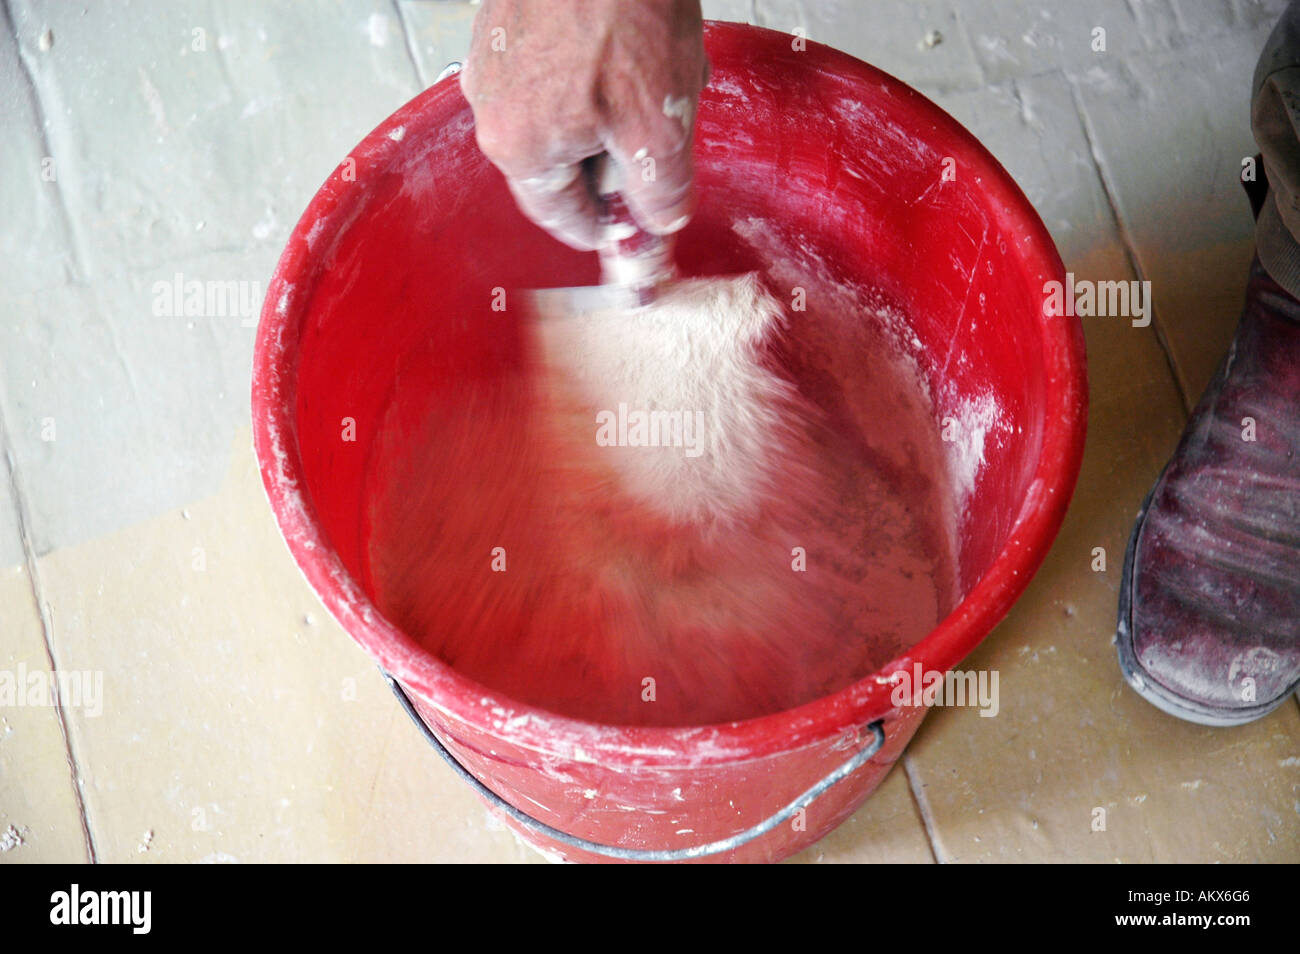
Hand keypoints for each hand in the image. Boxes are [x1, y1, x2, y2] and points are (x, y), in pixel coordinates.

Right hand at [461, 0, 707, 249]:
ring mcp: (495, 60)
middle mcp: (492, 108)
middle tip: (662, 133)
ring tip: (653, 74)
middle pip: (564, 166)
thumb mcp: (658, 129)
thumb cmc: (623, 11)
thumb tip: (659, 227)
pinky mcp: (507, 22)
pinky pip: (555, 71)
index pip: (565, 219)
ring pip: (564, 115)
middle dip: (618, 158)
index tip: (642, 223)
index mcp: (520, 148)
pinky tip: (631, 42)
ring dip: (612, 111)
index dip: (613, 226)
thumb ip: (659, 195)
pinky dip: (596, 70)